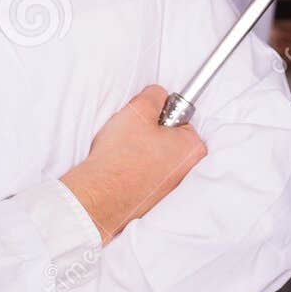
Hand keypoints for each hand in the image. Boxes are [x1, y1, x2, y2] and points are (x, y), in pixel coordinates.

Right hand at [60, 85, 206, 244]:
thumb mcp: (139, 109)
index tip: (145, 119)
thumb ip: (155, 95)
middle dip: (148, 131)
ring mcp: (169, 186)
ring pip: (154, 153)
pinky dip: (132, 166)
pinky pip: (144, 171)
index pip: (180, 116)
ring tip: (122, 151)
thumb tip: (158, 95)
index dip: (159, 113)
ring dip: (138, 148)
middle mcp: (186, 170)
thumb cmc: (121, 155)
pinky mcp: (152, 196)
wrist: (99, 196)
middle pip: (168, 135)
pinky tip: (119, 166)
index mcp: (191, 148)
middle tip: (131, 133)